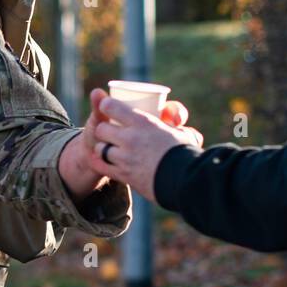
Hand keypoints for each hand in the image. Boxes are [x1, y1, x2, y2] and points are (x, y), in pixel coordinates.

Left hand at [85, 88, 203, 203]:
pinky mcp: (123, 175)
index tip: (106, 105)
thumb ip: (177, 125)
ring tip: (108, 148)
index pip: (111, 107)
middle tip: (109, 131)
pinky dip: (99, 163)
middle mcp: (130, 138)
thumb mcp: (184, 133)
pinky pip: (101, 166)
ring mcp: (124, 158)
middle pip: (101, 129)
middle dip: (103, 129)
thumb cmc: (187, 154)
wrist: (186, 182)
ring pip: (99, 148)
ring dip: (102, 148)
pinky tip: (102, 161)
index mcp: (143, 122)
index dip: (106, 105)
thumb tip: (176, 120)